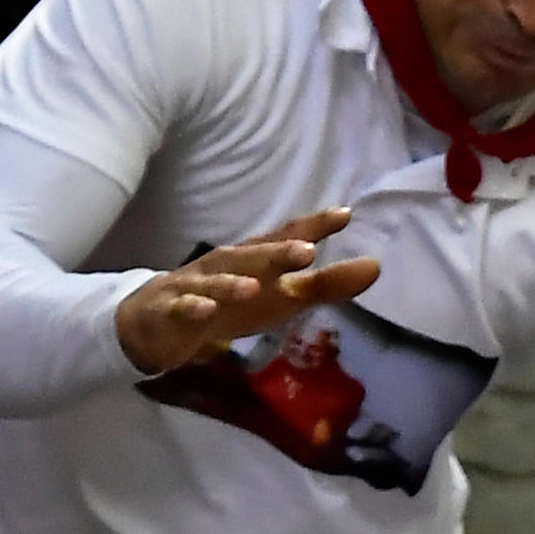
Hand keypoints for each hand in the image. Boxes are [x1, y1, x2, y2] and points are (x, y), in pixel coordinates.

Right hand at [114, 211, 380, 379]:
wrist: (159, 319)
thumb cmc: (230, 302)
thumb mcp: (281, 297)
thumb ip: (324, 285)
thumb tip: (375, 266)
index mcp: (255, 260)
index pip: (285, 238)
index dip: (313, 227)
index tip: (345, 215)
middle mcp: (227, 266)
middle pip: (252, 256)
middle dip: (276, 253)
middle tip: (307, 250)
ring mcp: (196, 287)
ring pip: (214, 281)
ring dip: (232, 282)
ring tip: (254, 286)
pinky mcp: (171, 311)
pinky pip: (181, 309)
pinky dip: (191, 308)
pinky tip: (203, 310)